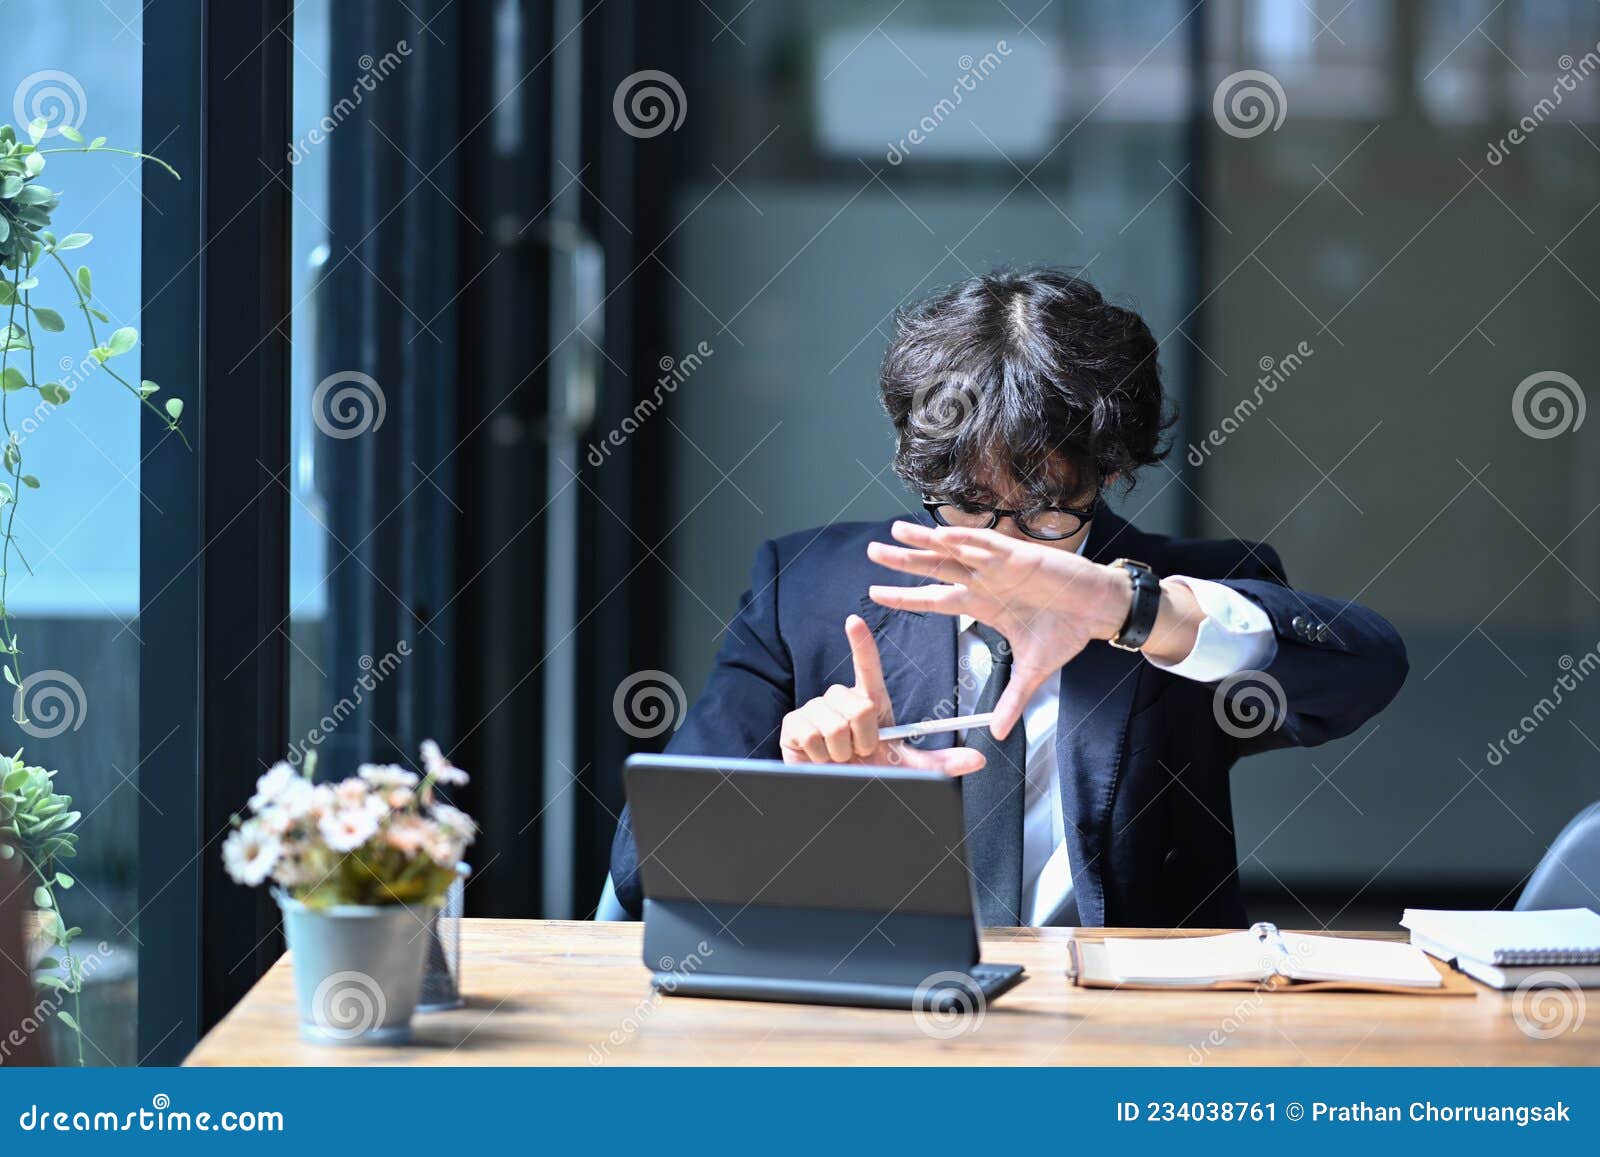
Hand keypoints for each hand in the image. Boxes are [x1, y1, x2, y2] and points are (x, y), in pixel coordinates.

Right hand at [778, 614, 985, 775]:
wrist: (835, 791)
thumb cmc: (868, 773)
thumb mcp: (906, 768)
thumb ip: (941, 763)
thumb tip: (979, 760)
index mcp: (868, 703)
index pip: (866, 668)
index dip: (860, 643)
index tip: (854, 620)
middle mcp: (841, 701)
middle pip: (858, 707)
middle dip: (862, 740)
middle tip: (857, 753)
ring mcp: (815, 710)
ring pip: (836, 725)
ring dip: (841, 752)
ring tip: (839, 758)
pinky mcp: (794, 724)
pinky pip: (812, 735)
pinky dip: (821, 755)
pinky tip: (819, 757)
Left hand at [867, 521, 1191, 739]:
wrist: (1098, 610)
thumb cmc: (1066, 631)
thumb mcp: (1033, 672)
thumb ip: (1012, 699)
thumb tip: (996, 732)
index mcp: (982, 605)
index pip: (934, 600)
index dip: (905, 597)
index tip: (875, 593)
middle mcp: (984, 582)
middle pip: (935, 570)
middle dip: (904, 562)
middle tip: (871, 553)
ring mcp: (998, 567)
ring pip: (954, 550)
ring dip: (925, 541)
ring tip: (895, 532)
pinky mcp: (1018, 556)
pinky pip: (986, 544)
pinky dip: (964, 539)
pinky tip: (941, 534)